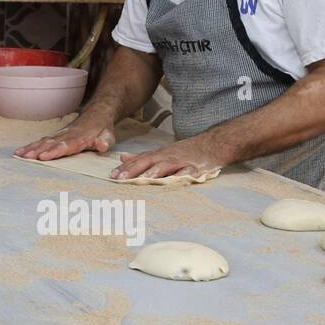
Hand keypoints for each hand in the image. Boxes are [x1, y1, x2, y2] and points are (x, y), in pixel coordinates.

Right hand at [15, 112, 115, 160]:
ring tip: (18, 155)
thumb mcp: (109, 135)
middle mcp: (66, 136)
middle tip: (25, 157)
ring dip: (30, 148)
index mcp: (79, 138)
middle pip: (50, 143)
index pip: (65, 145)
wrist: (96, 114)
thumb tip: (101, 145)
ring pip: (43, 142)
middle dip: (37, 150)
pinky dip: (30, 146)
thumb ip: (105, 141)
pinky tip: (20, 152)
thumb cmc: (102, 129)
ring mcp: (59, 135)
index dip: (54, 151)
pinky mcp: (55, 137)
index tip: (43, 156)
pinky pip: (41, 141)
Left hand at [110, 135, 225, 180]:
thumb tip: (122, 157)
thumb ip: (142, 156)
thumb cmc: (184, 151)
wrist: (211, 144)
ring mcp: (182, 161)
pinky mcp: (196, 167)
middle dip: (134, 170)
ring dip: (155, 172)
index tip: (112, 176)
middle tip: (121, 179)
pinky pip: (189, 172)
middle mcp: (167, 156)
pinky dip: (183, 175)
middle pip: (148, 162)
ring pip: (166, 166)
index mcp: (158, 155)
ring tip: (144, 179)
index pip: (138, 161)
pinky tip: (177, 180)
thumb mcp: (161, 152)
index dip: (125, 168)